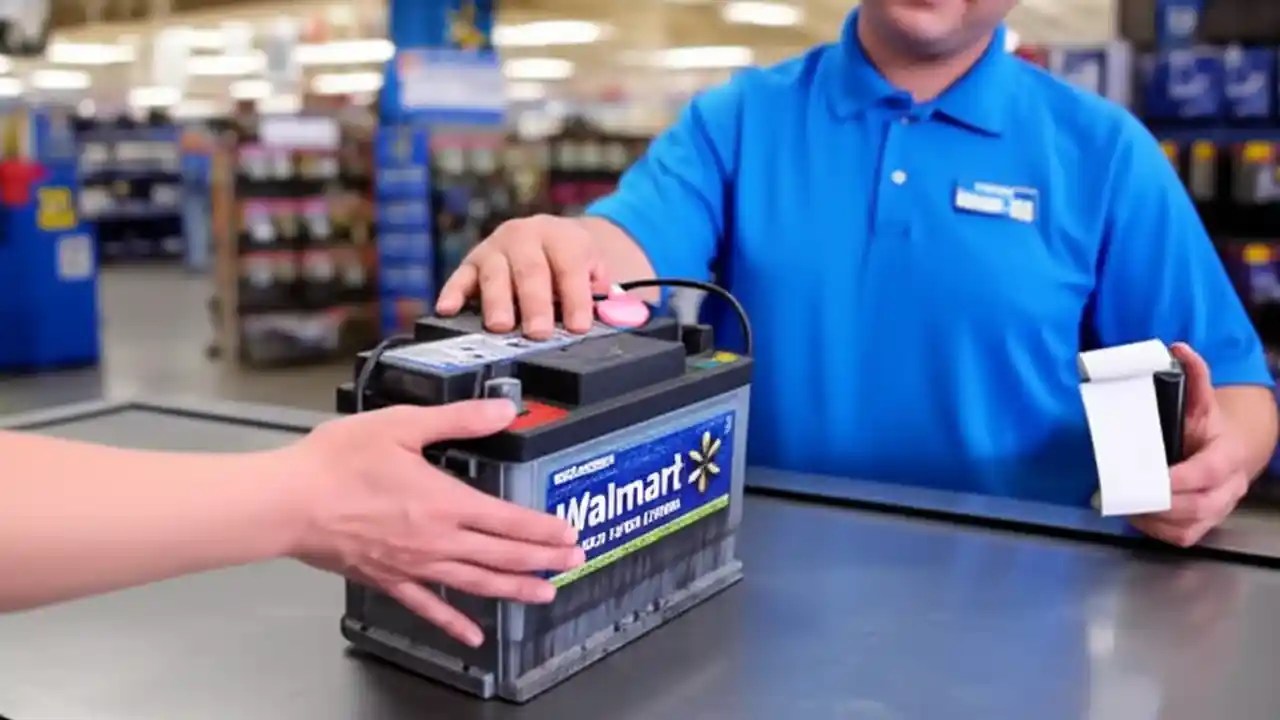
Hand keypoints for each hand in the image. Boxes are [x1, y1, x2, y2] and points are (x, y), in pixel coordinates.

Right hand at [284, 400, 584, 646]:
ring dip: (514, 589)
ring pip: (476, 583)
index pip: (508, 521)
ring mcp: (414, 566)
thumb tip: (503, 409)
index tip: (570, 535)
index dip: (543, 530)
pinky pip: (429, 607)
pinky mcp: (388, 579)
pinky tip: (474, 635)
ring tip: (543, 595)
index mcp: (445, 503)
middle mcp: (437, 541)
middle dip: (542, 561)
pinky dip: (455, 623)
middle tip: (573, 563)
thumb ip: (458, 419)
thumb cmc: (337, 462)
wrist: (288, 503)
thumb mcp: (403, 426)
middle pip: (502, 556)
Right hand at [435, 214, 610, 338]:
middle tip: (538, 332)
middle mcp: (527, 236)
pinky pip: (460, 277)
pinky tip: (447, 309)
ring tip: (500, 326)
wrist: (550, 238)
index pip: (570, 266)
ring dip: (497, 301)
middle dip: (535, 303)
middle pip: (530, 270)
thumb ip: (609, 298)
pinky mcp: (472, 262)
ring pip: (495, 272)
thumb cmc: (573, 266)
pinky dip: (453, 293)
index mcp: (563, 237)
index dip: (575, 297)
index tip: (578, 326)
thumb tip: (620, 317)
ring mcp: (497, 248)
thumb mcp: (598, 274)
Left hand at [1129, 343, 1249, 547]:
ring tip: (1122, 503)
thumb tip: (1179, 348)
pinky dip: (1156, 530)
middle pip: (1200, 505)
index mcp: (1227, 456)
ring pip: (1189, 526)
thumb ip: (1194, 376)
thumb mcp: (1202, 401)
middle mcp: (1228, 488)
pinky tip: (1134, 515)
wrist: (1231, 450)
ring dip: (1154, 519)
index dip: (1182, 478)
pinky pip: (1182, 537)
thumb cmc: (1209, 428)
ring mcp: (1218, 510)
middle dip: (1162, 503)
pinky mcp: (1204, 526)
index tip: (1155, 478)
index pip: (1209, 471)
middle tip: (1125, 494)